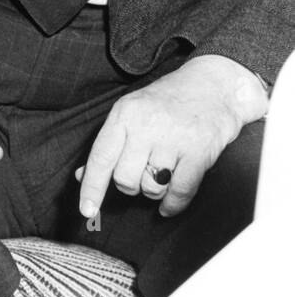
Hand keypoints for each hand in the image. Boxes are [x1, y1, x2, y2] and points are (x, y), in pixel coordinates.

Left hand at [77, 54, 267, 218]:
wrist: (215, 85)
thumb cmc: (167, 101)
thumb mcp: (130, 111)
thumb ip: (108, 144)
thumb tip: (82, 176)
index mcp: (124, 114)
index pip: (100, 157)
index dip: (91, 187)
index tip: (85, 210)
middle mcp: (145, 125)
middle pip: (124, 178)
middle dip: (129, 185)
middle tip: (140, 173)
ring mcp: (173, 138)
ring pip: (151, 187)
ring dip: (154, 191)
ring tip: (160, 175)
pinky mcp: (199, 152)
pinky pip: (180, 192)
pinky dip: (173, 204)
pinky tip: (169, 205)